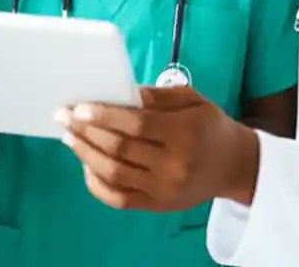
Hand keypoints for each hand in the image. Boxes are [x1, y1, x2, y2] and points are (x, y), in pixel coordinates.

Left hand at [58, 86, 259, 211]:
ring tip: (69, 137)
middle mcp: (174, 165)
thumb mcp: (193, 100)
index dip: (104, 116)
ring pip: (114, 174)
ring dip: (85, 154)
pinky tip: (86, 164)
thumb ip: (157, 96)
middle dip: (86, 132)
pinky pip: (119, 198)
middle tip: (64, 117)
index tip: (79, 108)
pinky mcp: (158, 205)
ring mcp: (164, 189)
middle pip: (120, 149)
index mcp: (185, 133)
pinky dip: (96, 183)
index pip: (136, 125)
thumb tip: (119, 93)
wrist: (234, 165)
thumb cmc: (210, 126)